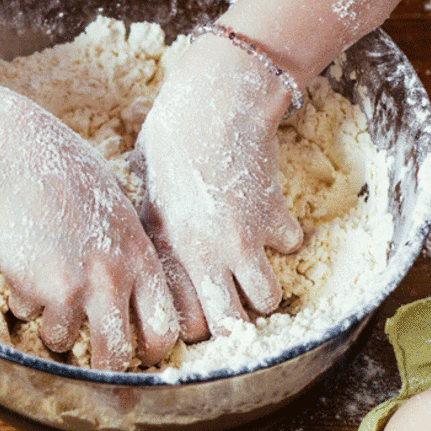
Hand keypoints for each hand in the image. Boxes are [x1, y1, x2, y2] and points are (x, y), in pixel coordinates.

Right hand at [0, 85, 178, 369]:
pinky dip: (21, 297)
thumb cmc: (66, 171)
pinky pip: (25, 313)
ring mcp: (70, 285)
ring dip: (52, 326)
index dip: (152, 349)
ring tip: (46, 295)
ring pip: (62, 340)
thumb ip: (129, 250)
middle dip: (103, 366)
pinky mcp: (30, 286)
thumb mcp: (116, 208)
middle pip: (116, 354)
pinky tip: (21, 261)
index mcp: (139, 257)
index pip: (164, 327)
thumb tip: (132, 290)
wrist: (15, 153)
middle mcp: (111, 279)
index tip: (138, 350)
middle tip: (91, 359)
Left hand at [132, 34, 303, 341]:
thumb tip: (139, 245)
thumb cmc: (169, 139)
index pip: (185, 322)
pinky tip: (270, 225)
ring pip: (267, 299)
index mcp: (169, 250)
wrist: (215, 103)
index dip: (193, 326)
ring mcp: (245, 239)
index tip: (196, 316)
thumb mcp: (144, 188)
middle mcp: (207, 254)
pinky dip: (285, 241)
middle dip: (232, 327)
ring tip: (250, 273)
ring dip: (262, 290)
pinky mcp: (276, 217)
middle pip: (229, 325)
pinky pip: (291, 247)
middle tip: (229, 311)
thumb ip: (150, 226)